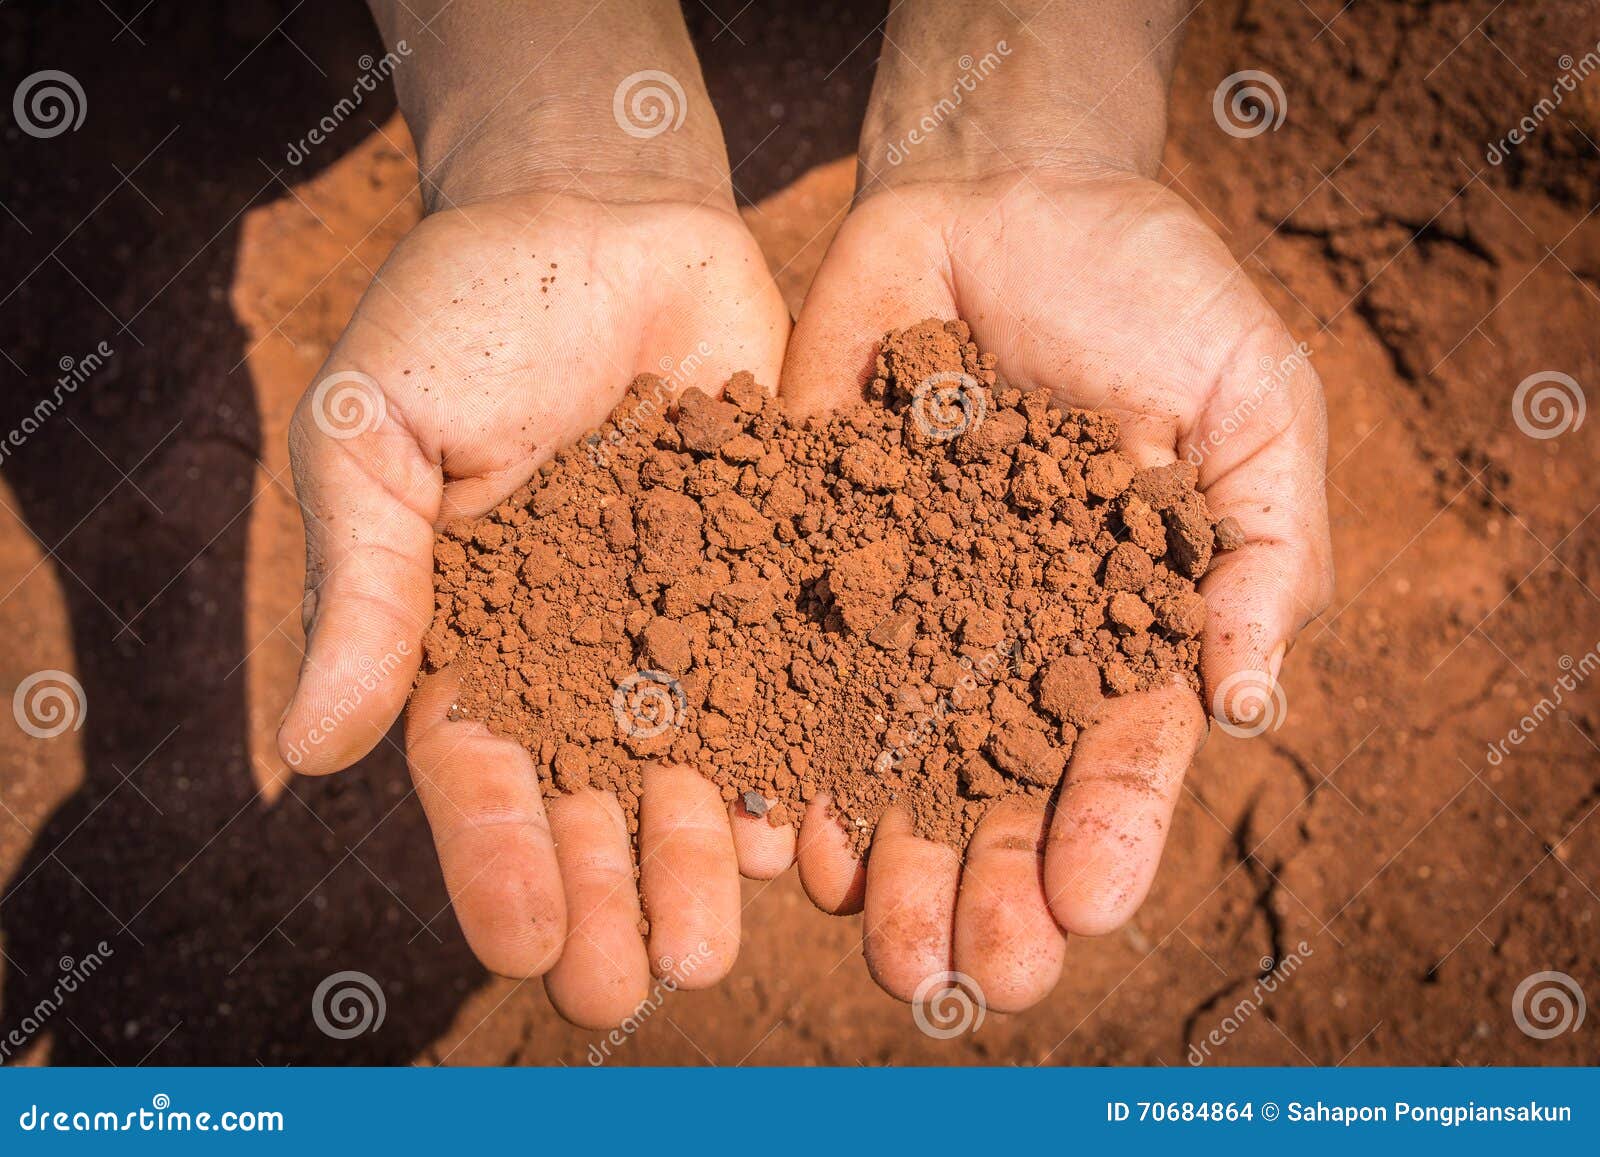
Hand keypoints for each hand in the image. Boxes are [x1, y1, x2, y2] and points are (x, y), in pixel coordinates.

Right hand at [279, 0, 791, 1026]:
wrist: (600, 215)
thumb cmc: (461, 314)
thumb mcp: (377, 438)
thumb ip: (364, 586)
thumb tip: (307, 753)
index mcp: (476, 633)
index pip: (480, 769)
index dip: (500, 861)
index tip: (529, 949)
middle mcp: (587, 646)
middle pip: (600, 793)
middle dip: (618, 888)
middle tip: (642, 984)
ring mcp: (690, 613)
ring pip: (704, 756)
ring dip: (715, 853)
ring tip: (730, 940)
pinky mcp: (781, 565)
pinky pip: (800, 674)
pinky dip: (811, 752)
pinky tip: (828, 833)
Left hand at [778, 167, 1332, 1010]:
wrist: (1009, 197)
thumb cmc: (1154, 294)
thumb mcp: (1251, 403)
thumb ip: (1264, 552)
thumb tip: (1249, 704)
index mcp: (1115, 626)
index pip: (1115, 755)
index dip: (1105, 836)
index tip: (1084, 913)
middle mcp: (1003, 639)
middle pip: (989, 788)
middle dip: (977, 885)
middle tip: (957, 975)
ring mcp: (901, 600)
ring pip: (882, 753)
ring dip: (876, 853)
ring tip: (867, 936)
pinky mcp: (806, 547)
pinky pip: (786, 660)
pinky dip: (777, 739)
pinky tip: (771, 821)